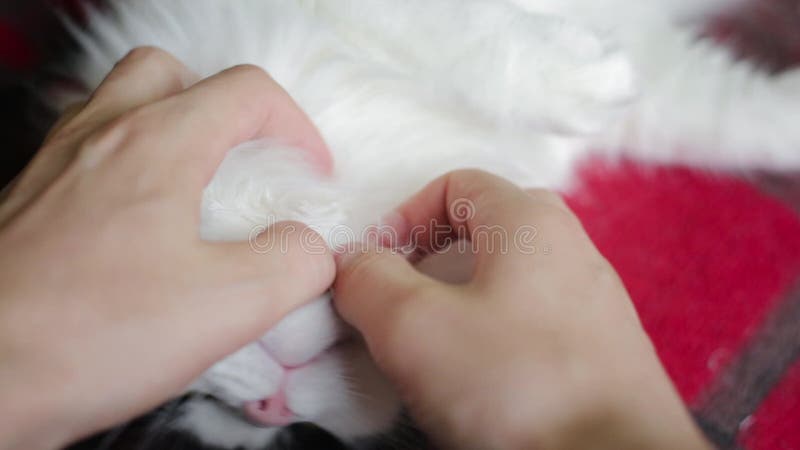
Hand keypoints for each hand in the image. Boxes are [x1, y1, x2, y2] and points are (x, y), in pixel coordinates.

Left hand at [0, 47, 334, 449]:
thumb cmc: (88, 335)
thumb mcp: (226, 307)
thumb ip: (292, 264)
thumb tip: (309, 248)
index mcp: (157, 144)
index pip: (246, 91)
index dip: (296, 127)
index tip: (310, 176)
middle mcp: (99, 136)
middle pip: (171, 75)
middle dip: (223, 108)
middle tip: (246, 162)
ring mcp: (55, 166)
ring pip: (121, 106)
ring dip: (171, 130)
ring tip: (198, 190)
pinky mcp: (27, 204)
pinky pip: (88, 154)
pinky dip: (128, 168)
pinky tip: (141, 229)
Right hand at [334, 170, 708, 449]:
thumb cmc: (518, 385)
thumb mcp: (415, 326)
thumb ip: (367, 280)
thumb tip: (352, 265)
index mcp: (532, 221)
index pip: (454, 184)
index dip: (401, 217)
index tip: (375, 267)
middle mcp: (572, 250)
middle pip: (482, 231)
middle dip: (428, 263)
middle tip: (400, 306)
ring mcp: (593, 304)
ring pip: (506, 283)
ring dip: (457, 306)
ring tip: (432, 353)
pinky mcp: (601, 354)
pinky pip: (532, 326)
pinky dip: (492, 339)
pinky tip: (479, 383)